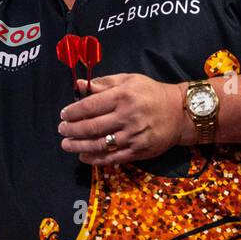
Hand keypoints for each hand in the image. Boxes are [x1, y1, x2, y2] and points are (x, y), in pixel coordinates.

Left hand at [58, 74, 186, 165]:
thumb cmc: (151, 93)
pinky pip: (112, 157)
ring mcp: (133, 136)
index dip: (73, 112)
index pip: (90, 106)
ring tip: (66, 144)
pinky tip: (84, 157)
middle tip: (61, 130)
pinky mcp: (138, 151)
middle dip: (72, 130)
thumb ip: (103, 83)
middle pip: (91, 126)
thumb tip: (79, 84)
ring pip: (99, 144)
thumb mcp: (129, 80)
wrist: (179, 113)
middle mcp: (127, 116)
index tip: (64, 114)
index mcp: (123, 96)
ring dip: (79, 146)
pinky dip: (95, 158)